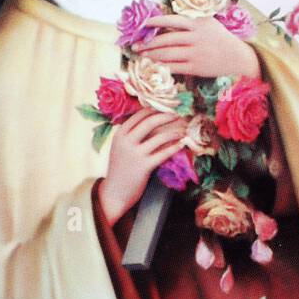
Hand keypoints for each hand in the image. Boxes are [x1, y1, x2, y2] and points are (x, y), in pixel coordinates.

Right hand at [99, 108, 186, 224]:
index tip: (168, 106)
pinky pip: (163, 153)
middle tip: (180, 113)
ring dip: (175, 131)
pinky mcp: (144, 166)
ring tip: (185, 129)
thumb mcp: (121, 148)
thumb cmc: (121, 168)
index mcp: (120, 134)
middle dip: (168, 115)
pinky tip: (182, 143)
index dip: (156, 108)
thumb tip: (153, 120)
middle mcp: (126, 141)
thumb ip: (132, 134)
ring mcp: (135, 154)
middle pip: (150, 121)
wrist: (114, 193)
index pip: (140, 114)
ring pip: (160, 137)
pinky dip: (175, 147)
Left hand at [131, 15, 260, 79]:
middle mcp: (196, 37)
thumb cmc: (219, 38)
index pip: (172, 20)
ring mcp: (196, 53)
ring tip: (142, 55)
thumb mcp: (208, 23)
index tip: (144, 24)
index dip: (156, 21)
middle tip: (137, 46)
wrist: (237, 57)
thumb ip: (189, 20)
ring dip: (152, 55)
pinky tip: (154, 66)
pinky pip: (175, 67)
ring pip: (168, 54)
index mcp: (198, 23)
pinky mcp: (196, 68)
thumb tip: (164, 20)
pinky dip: (162, 67)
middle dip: (149, 43)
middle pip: (166, 39)